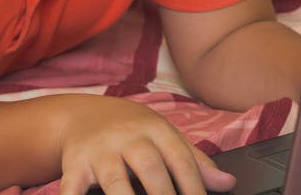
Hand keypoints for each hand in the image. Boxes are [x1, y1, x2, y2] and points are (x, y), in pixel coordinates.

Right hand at [57, 95, 235, 194]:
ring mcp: (99, 151)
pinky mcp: (74, 164)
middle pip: (150, 169)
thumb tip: (227, 184)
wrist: (81, 114)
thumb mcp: (162, 135)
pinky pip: (72, 188)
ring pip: (115, 182)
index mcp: (154, 129)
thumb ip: (193, 160)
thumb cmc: (131, 130)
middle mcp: (127, 137)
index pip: (181, 159)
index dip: (195, 188)